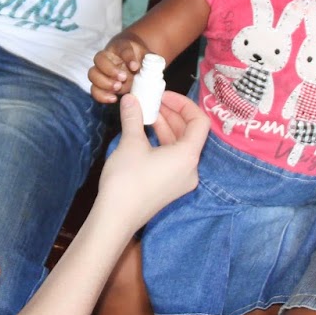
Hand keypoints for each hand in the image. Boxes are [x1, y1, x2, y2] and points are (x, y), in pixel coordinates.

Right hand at [88, 33, 147, 103]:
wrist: (132, 63)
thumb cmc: (140, 58)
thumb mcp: (147, 57)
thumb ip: (151, 61)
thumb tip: (154, 68)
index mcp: (120, 47)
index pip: (122, 49)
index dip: (128, 57)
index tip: (135, 66)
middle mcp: (107, 57)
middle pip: (99, 59)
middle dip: (110, 70)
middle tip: (123, 78)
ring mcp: (101, 71)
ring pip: (92, 74)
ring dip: (104, 83)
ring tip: (118, 88)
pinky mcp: (100, 85)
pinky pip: (94, 90)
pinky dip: (101, 96)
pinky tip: (114, 98)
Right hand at [94, 90, 207, 227]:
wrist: (115, 218)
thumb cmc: (126, 182)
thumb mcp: (130, 143)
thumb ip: (134, 117)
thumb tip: (130, 99)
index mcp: (188, 156)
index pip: (199, 121)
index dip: (183, 104)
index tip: (163, 96)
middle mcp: (191, 169)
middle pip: (190, 133)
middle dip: (172, 114)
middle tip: (152, 101)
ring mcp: (181, 180)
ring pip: (180, 146)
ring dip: (165, 127)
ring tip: (145, 114)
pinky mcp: (170, 187)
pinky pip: (172, 159)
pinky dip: (162, 143)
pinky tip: (144, 134)